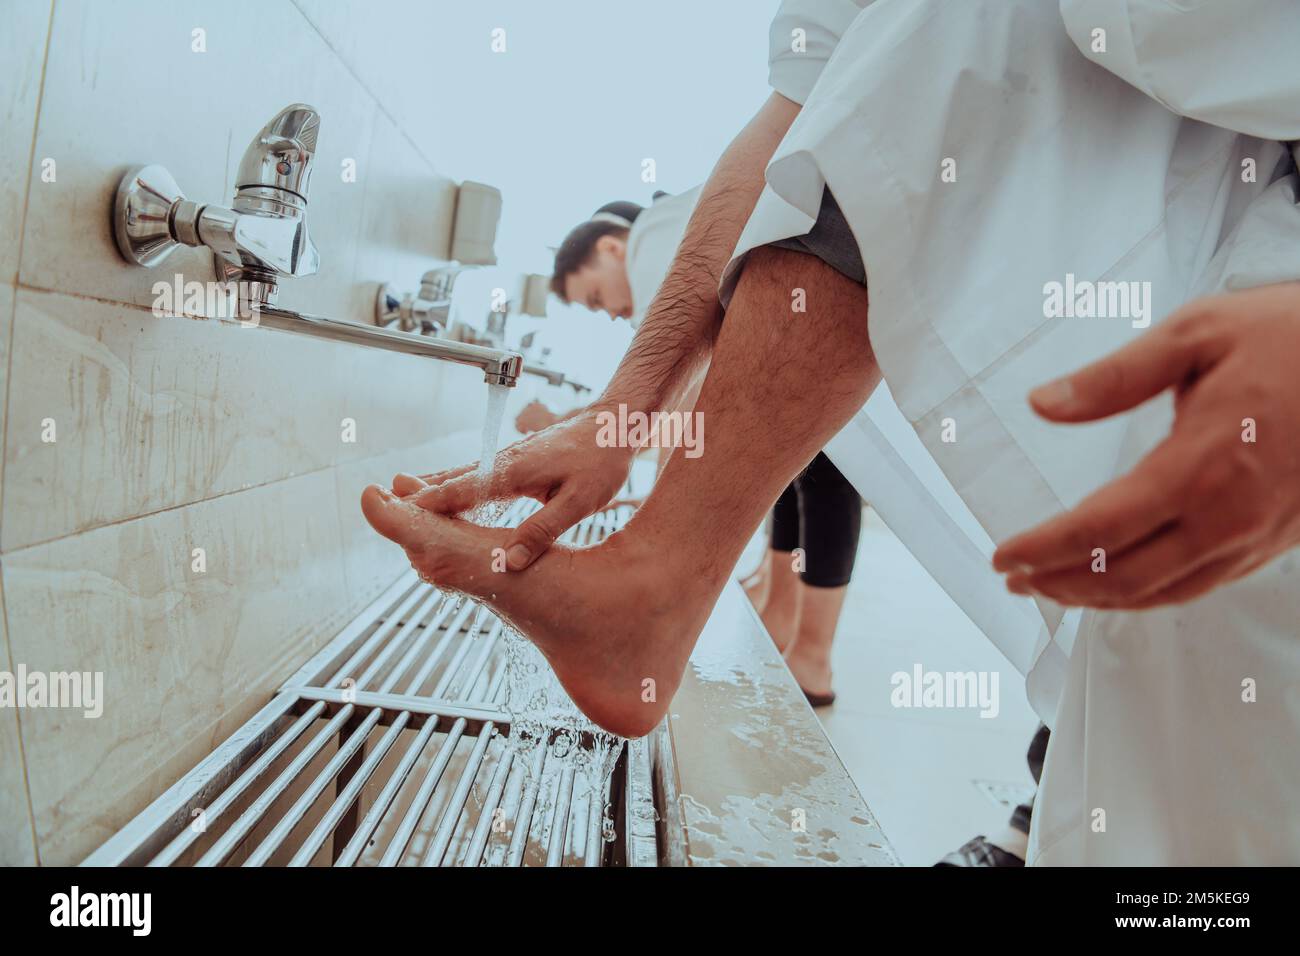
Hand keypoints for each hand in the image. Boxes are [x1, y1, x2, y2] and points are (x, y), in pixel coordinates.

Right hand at [408, 402, 637, 569]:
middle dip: (418, 497)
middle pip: (451, 482)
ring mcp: (507, 460)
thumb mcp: (581, 502)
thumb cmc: (603, 458)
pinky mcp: (515, 462)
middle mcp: (504, 463)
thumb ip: (544, 530)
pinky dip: (452, 486)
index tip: (399, 517)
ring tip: (399, 501)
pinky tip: (443, 493)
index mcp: (515, 472)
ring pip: (460, 477)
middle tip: (382, 508)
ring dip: (431, 489)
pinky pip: (475, 477)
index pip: (462, 492)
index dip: (430, 506)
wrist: (615, 421)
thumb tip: (508, 560)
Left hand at [993, 282, 1299, 608]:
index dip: (1042, 550)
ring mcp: (1256, 537)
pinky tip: (1120, 583)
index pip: (1099, 529)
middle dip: (1060, 584)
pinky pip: (1200, 585)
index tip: (1001, 557)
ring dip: (1099, 598)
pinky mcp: (1275, 542)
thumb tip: (1042, 404)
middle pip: (1124, 577)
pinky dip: (1148, 594)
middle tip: (1014, 577)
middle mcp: (1229, 517)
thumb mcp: (1196, 333)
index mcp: (1201, 466)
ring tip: (1052, 587)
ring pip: (1163, 592)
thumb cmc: (1292, 336)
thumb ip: (1113, 378)